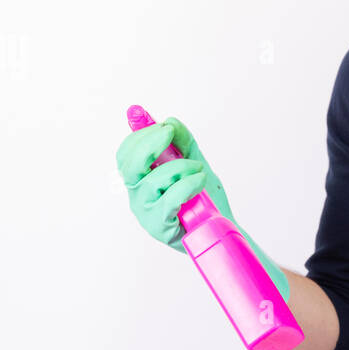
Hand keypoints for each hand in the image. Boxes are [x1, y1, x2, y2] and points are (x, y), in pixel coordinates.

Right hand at [115, 116, 290, 299]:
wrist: (221, 229)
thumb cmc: (204, 199)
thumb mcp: (194, 164)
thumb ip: (182, 143)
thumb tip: (170, 121)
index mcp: (141, 179)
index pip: (126, 154)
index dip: (139, 135)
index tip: (163, 125)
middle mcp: (138, 195)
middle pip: (129, 165)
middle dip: (149, 143)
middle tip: (169, 132)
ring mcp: (146, 213)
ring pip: (153, 181)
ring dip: (180, 167)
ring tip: (199, 169)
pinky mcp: (159, 228)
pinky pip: (169, 199)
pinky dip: (187, 184)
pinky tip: (200, 181)